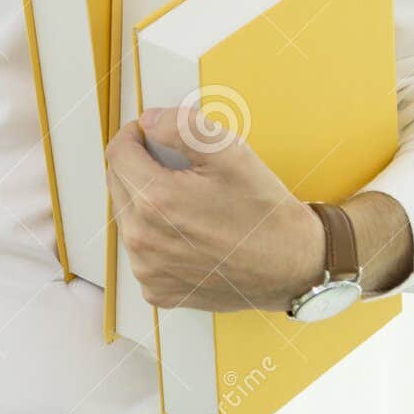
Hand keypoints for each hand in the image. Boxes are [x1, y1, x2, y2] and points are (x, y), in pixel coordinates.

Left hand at [104, 107, 325, 311]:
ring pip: (127, 218)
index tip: (151, 135)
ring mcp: (147, 270)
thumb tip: (148, 121)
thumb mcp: (231, 152)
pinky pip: (141, 252)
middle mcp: (142, 240)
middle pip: (118, 184)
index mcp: (155, 201)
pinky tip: (187, 233)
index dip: (134, 136)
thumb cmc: (265, 212)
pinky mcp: (158, 291)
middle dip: (139, 168)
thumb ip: (182, 127)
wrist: (295, 267)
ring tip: (186, 202)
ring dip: (145, 202)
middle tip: (176, 167)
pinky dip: (156, 237)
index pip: (117, 153)